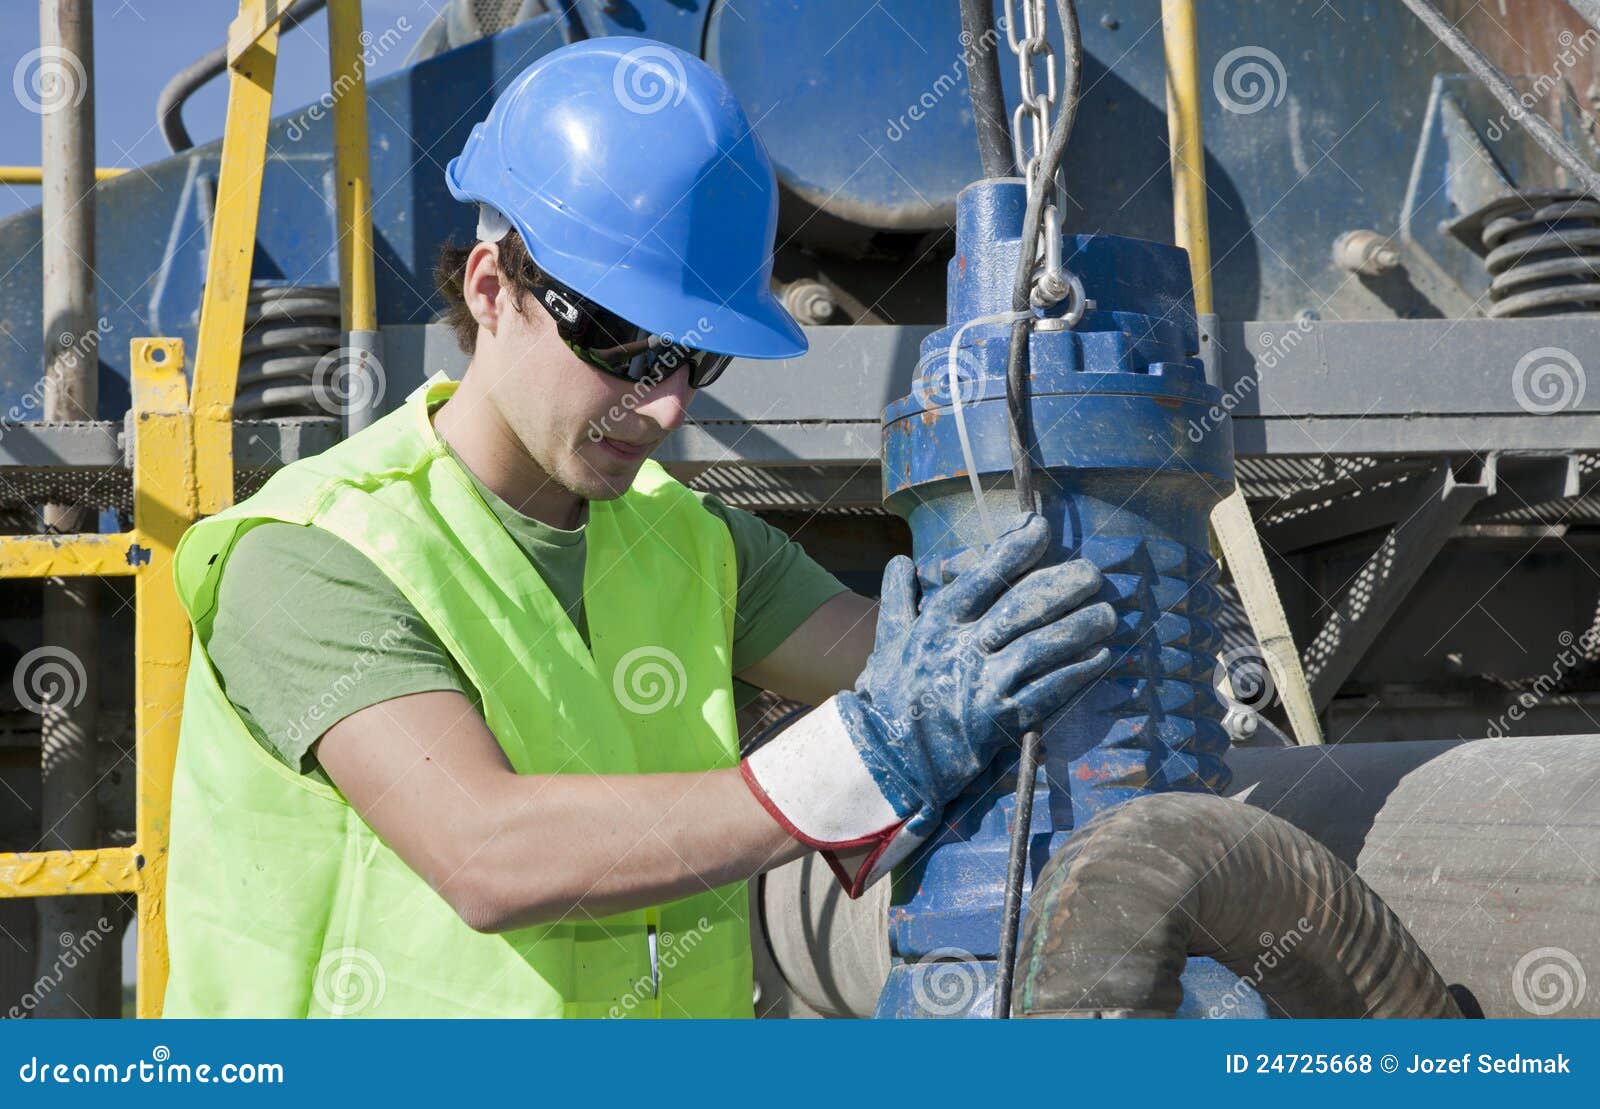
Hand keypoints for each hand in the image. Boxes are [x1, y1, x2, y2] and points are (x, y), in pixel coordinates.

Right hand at [839, 513, 1114, 835]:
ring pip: (1040, 648)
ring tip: (1106, 614)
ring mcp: (982, 687)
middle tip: (1093, 572)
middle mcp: (961, 650)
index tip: (1041, 528)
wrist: (887, 760)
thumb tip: (901, 562)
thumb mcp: (887, 643)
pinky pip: (1047, 693)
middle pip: (1021, 608)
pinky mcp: (999, 722)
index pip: (981, 577)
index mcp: (936, 624)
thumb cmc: (889, 697)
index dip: (1014, 550)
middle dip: (1062, 586)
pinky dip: (1076, 674)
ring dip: (1079, 628)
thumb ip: (898, 600)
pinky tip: (1098, 657)